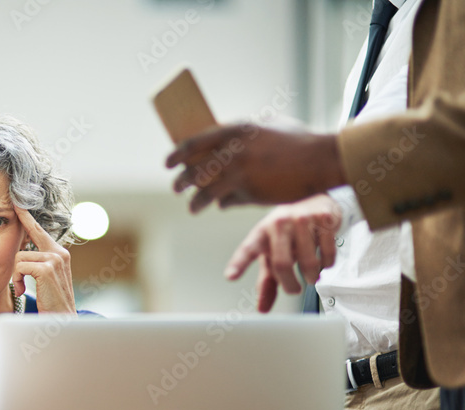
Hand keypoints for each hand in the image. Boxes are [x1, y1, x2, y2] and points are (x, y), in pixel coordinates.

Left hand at [11, 204, 75, 313]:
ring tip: (24, 289)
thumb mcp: (44, 280)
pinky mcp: (48, 268)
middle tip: (18, 279)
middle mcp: (59, 252)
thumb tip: (18, 254)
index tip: (17, 202)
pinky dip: (18, 280)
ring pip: (18, 257)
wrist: (61, 321)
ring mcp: (55, 258)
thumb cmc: (51, 303)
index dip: (26, 217)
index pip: (38, 230)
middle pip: (23, 245)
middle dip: (15, 262)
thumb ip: (35, 264)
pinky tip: (24, 290)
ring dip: (16, 276)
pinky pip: (19, 266)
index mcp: (58, 253)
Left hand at [165, 124, 345, 212]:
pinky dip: (222, 204)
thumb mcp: (266, 125)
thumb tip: (218, 136)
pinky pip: (227, 202)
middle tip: (176, 187)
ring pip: (205, 192)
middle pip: (194, 171)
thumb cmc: (296, 140)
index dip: (176, 155)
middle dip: (181, 181)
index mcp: (235, 130)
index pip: (193, 144)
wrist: (321, 160)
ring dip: (196, 201)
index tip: (167, 163)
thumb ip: (241, 132)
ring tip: (192, 206)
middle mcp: (233, 152)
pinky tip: (221, 204)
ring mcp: (241, 174)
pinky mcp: (250, 194)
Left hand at [224, 194, 341, 311]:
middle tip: (294, 290)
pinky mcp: (324, 220)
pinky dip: (326, 265)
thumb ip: (267, 281)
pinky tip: (323, 262)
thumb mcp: (273, 253)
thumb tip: (262, 308)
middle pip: (282, 264)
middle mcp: (279, 223)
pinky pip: (327, 255)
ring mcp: (302, 219)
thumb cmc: (289, 233)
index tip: (230, 276)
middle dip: (290, 284)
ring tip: (310, 275)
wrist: (317, 204)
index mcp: (262, 232)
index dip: (239, 263)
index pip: (248, 249)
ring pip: (308, 263)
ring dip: (311, 277)